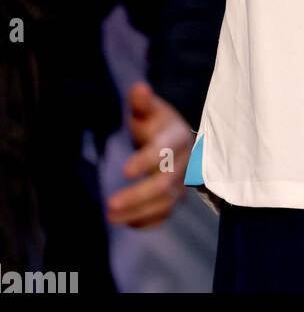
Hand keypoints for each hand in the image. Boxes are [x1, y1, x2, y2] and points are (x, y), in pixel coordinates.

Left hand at [105, 81, 192, 229]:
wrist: (178, 140)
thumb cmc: (158, 123)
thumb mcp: (151, 110)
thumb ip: (142, 103)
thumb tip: (138, 89)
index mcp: (177, 138)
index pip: (164, 151)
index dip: (146, 161)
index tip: (124, 170)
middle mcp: (184, 163)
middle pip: (165, 184)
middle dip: (138, 196)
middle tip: (109, 204)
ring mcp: (182, 184)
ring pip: (165, 204)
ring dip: (138, 213)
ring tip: (110, 216)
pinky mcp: (175, 199)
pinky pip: (164, 216)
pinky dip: (147, 222)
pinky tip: (125, 222)